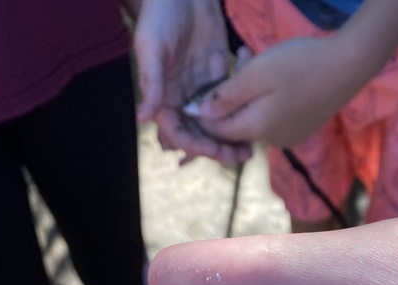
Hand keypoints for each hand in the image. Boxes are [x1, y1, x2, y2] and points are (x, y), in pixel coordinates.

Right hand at [133, 0, 250, 163]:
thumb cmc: (160, 13)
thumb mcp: (151, 46)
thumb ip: (150, 82)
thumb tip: (142, 118)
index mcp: (162, 96)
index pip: (176, 131)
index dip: (193, 144)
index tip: (211, 150)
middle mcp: (181, 98)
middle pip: (198, 134)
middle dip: (215, 149)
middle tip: (235, 158)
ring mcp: (200, 90)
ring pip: (215, 125)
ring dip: (230, 140)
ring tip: (247, 152)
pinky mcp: (218, 79)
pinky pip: (229, 105)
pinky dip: (240, 118)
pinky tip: (255, 130)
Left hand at [188, 34, 369, 147]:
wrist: (348, 66)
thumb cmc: (300, 64)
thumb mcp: (256, 74)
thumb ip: (226, 96)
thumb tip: (200, 115)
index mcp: (256, 129)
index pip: (218, 132)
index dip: (206, 111)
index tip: (209, 80)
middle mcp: (271, 141)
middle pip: (237, 123)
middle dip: (230, 93)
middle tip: (238, 55)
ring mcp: (288, 137)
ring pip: (255, 116)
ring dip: (248, 91)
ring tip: (252, 56)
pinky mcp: (301, 129)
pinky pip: (273, 116)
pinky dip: (265, 97)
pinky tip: (274, 74)